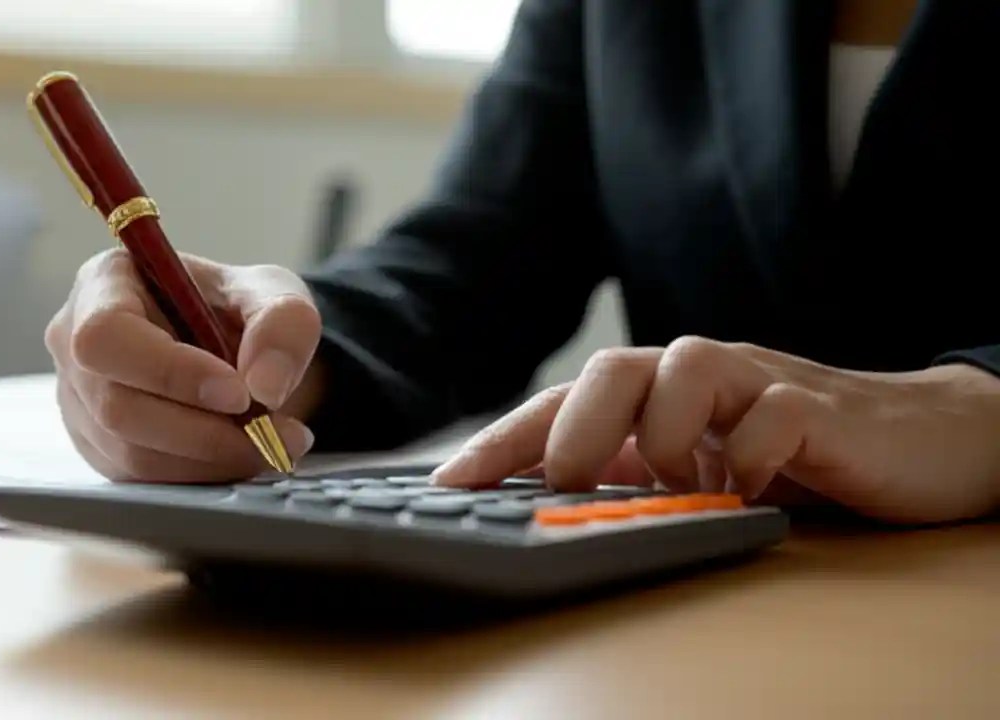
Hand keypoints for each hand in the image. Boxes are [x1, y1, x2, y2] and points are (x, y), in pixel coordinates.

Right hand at [46, 249, 322, 482]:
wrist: (235, 348)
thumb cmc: (238, 308)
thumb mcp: (275, 293)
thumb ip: (283, 324)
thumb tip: (264, 386)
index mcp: (102, 284)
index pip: (106, 335)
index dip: (168, 371)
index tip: (238, 393)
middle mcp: (74, 343)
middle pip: (117, 406)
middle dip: (203, 430)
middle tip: (272, 431)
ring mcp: (81, 402)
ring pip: (133, 453)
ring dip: (211, 459)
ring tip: (273, 443)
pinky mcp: (101, 448)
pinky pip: (145, 480)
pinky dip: (203, 475)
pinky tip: (243, 453)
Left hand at [433, 337, 999, 523]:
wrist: (906, 435)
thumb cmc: (782, 452)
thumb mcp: (691, 469)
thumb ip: (630, 479)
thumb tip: (540, 513)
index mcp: (651, 393)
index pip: (558, 404)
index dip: (500, 441)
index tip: (447, 486)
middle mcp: (694, 375)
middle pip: (613, 366)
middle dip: (575, 428)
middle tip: (569, 483)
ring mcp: (755, 380)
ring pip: (686, 366)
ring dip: (668, 434)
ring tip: (684, 487)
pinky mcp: (816, 404)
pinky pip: (774, 410)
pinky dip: (754, 451)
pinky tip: (753, 488)